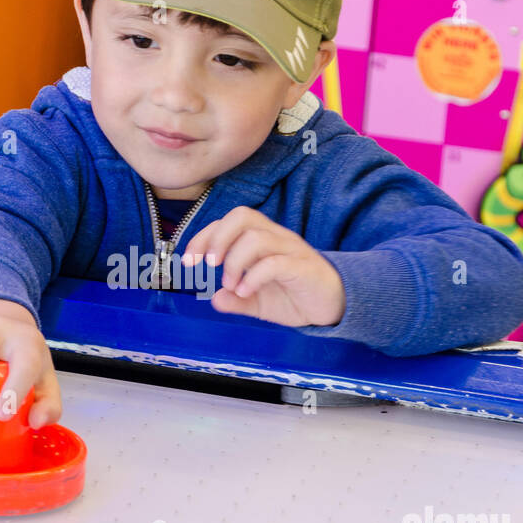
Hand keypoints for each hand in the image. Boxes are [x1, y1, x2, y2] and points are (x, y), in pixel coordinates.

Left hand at [183, 207, 345, 327]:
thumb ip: (236, 300)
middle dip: (217, 238)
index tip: (188, 261)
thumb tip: (214, 299)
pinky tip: (247, 292)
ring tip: (231, 285)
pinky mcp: (303, 267)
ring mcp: (291, 250)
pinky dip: (254, 276)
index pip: (228, 222)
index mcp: (263, 239)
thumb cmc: (296, 297)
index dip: (204, 237)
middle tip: (209, 265)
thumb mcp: (259, 303)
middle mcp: (276, 238)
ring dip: (234, 262)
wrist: (334, 306)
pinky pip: (275, 262)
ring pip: (256, 237)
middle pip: (242, 216)